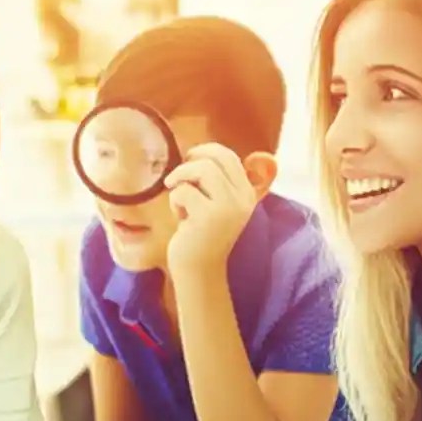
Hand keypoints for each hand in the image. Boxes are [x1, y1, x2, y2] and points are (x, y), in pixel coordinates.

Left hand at [163, 143, 257, 271]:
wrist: (198, 270)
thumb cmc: (199, 233)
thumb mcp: (213, 203)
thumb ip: (214, 180)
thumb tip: (198, 150)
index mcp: (246, 192)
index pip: (228, 155)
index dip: (204, 152)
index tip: (188, 163)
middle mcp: (242, 198)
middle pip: (215, 157)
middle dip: (188, 164)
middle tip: (175, 180)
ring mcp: (228, 207)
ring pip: (201, 169)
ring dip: (181, 179)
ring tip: (177, 198)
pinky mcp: (209, 217)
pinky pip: (184, 190)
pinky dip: (175, 201)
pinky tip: (179, 218)